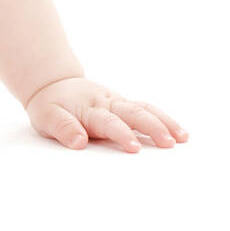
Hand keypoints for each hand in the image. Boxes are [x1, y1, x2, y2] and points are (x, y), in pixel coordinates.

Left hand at [25, 76, 188, 152]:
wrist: (53, 83)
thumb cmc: (50, 104)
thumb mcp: (46, 116)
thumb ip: (63, 127)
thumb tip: (78, 141)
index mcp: (90, 109)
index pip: (109, 122)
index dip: (122, 134)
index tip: (134, 148)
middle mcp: (108, 103)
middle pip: (135, 113)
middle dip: (153, 128)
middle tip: (168, 143)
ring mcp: (118, 103)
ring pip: (145, 108)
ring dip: (165, 122)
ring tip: (183, 137)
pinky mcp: (124, 105)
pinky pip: (146, 109)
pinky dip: (164, 118)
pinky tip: (179, 132)